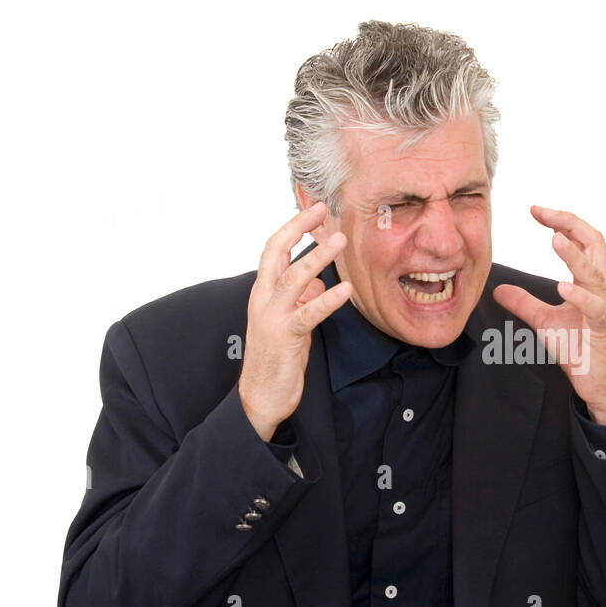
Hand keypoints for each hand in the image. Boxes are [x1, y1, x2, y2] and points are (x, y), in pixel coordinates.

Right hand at [238, 202, 352, 441]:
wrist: (259, 396)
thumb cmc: (276, 359)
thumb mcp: (290, 321)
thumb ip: (301, 299)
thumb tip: (318, 280)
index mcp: (263, 292)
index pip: (274, 250)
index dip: (293, 227)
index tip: (314, 210)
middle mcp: (263, 299)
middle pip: (276, 252)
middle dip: (299, 228)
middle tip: (322, 210)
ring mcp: (272, 317)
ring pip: (293, 277)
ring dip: (318, 257)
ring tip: (340, 240)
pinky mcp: (286, 337)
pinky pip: (308, 314)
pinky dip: (328, 300)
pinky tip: (346, 290)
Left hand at [493, 205, 605, 425]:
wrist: (600, 384)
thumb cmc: (580, 349)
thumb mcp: (545, 322)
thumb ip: (524, 303)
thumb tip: (498, 289)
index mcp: (590, 281)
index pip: (581, 239)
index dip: (561, 221)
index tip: (536, 210)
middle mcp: (601, 287)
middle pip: (594, 243)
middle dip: (570, 223)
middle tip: (544, 213)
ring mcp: (605, 307)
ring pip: (595, 272)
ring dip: (575, 255)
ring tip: (554, 238)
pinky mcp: (604, 329)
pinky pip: (595, 308)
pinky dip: (580, 296)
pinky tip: (563, 287)